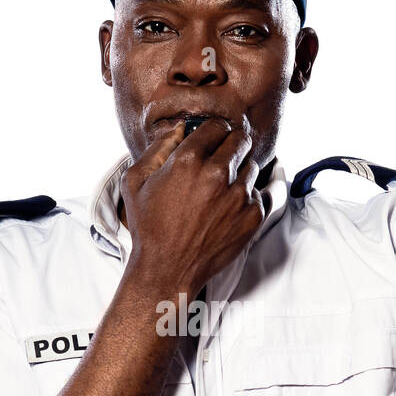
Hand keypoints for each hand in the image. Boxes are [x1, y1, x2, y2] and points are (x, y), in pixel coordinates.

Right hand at [118, 120, 263, 295]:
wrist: (167, 269)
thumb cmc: (149, 227)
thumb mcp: (134, 182)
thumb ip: (157, 148)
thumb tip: (179, 128)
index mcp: (188, 160)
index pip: (216, 126)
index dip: (212, 132)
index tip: (211, 140)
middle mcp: (217, 174)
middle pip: (240, 140)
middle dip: (231, 145)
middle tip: (223, 157)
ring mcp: (238, 196)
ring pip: (252, 166)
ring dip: (240, 172)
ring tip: (223, 189)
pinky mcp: (253, 216)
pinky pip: (261, 193)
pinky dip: (249, 197)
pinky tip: (231, 207)